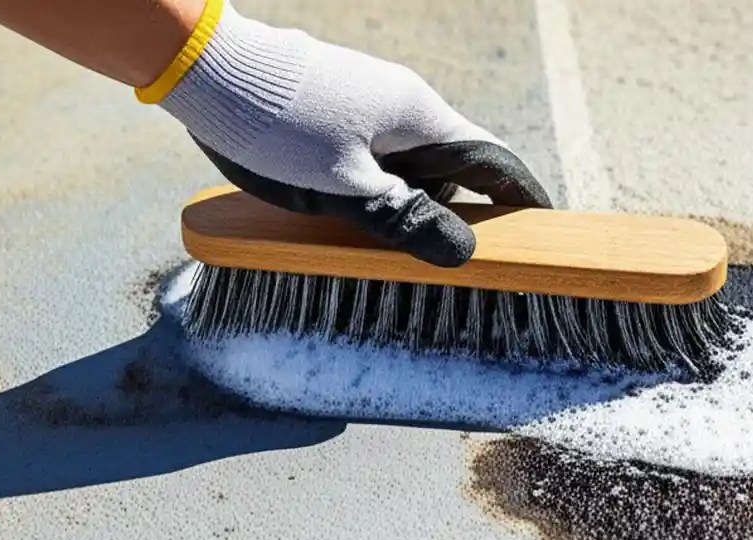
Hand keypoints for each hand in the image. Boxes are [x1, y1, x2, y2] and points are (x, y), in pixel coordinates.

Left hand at [154, 3, 552, 266]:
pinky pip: (378, 156)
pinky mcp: (341, 109)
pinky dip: (377, 189)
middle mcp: (404, 105)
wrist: (206, 68)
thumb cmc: (277, 125)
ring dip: (407, 202)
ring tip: (380, 240)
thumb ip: (403, 219)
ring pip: (410, 163)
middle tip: (450, 258)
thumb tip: (463, 253)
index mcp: (419, 117)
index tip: (546, 227)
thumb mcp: (343, 187)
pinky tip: (348, 211)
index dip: (521, 197)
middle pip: (452, 167)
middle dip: (455, 211)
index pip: (493, 160)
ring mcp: (371, 103)